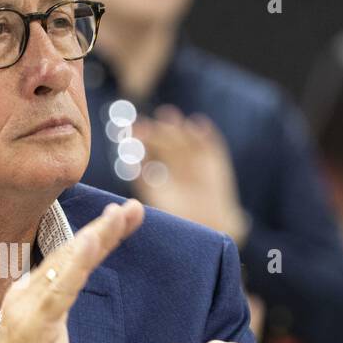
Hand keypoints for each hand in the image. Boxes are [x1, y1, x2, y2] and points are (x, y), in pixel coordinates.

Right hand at [0, 199, 144, 342]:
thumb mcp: (48, 331)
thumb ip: (55, 303)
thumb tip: (63, 279)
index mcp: (31, 293)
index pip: (69, 258)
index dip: (97, 236)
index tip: (124, 218)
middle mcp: (26, 292)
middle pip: (69, 254)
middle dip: (102, 229)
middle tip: (132, 208)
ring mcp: (27, 307)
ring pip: (66, 265)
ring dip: (94, 238)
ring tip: (119, 216)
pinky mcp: (32, 325)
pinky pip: (59, 290)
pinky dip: (76, 265)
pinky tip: (91, 244)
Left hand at [131, 107, 247, 244]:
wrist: (211, 227)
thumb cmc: (181, 219)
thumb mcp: (158, 202)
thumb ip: (145, 185)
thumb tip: (128, 173)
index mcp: (160, 174)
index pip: (147, 152)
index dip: (139, 142)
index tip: (130, 133)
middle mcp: (176, 164)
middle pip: (163, 142)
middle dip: (153, 132)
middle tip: (141, 125)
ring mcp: (195, 160)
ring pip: (183, 138)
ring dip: (175, 126)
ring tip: (166, 115)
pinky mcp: (214, 161)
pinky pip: (210, 144)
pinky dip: (205, 133)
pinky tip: (197, 124)